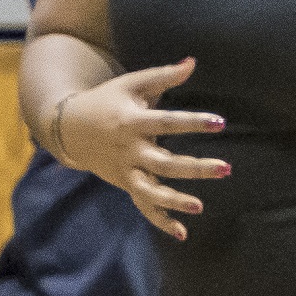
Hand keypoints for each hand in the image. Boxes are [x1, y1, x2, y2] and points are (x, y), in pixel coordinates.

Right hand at [57, 57, 227, 239]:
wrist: (69, 128)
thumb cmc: (107, 100)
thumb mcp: (131, 85)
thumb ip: (163, 76)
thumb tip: (193, 62)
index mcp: (132, 121)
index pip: (167, 122)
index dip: (193, 122)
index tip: (219, 123)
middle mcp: (129, 149)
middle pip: (164, 162)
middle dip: (195, 167)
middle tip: (225, 168)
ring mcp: (126, 170)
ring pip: (151, 190)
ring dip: (174, 200)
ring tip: (199, 206)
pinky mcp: (125, 183)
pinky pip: (143, 205)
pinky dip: (160, 220)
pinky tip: (182, 233)